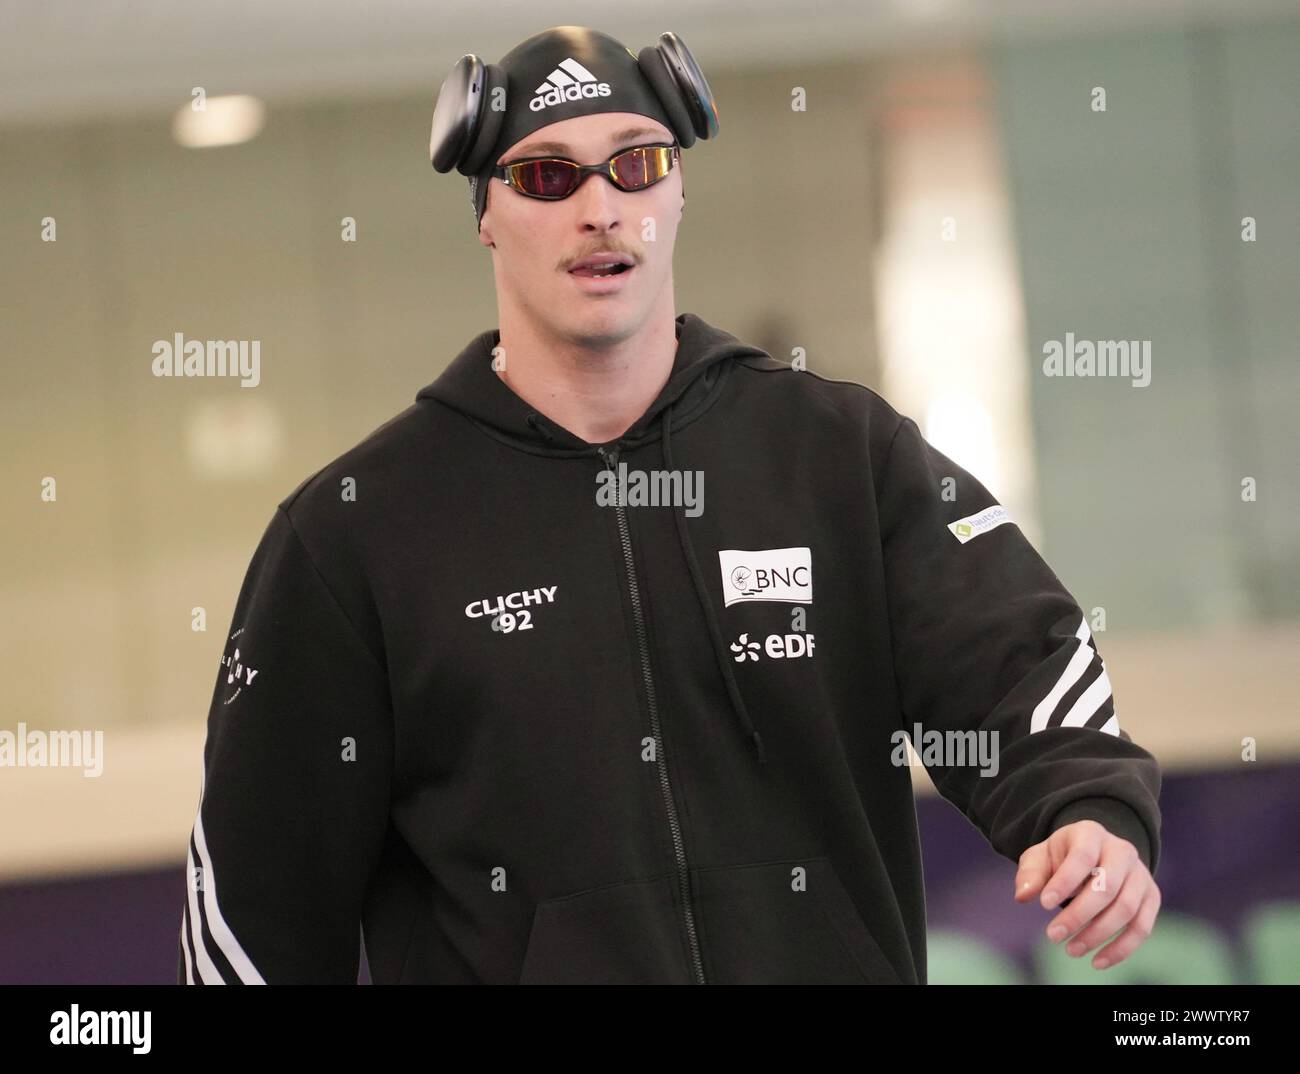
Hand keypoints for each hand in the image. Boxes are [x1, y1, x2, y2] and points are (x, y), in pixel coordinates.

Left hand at [1014, 819, 1160, 969]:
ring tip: (1071, 950)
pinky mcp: (1151, 897)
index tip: (1043, 904)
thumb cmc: (1062, 857)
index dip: (1065, 882)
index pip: (1082, 857)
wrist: (1094, 854)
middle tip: (1053, 935)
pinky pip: (1142, 927)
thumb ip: (1030, 874)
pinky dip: (1121, 948)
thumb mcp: (1041, 857)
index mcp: (1091, 834)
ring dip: (1098, 934)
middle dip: (1079, 915)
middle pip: (1107, 886)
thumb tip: (1023, 896)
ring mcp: (1141, 874)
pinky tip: (1097, 961)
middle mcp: (1122, 851)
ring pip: (1126, 909)